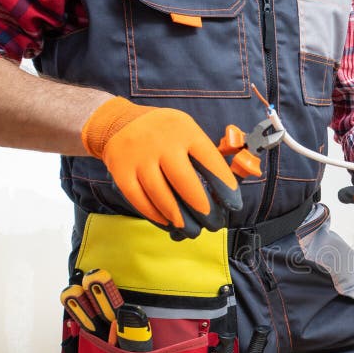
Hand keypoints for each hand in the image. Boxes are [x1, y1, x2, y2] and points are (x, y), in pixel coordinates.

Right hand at [81, 97, 241, 238]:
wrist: (119, 122)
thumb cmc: (166, 135)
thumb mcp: (188, 131)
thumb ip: (207, 155)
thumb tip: (227, 190)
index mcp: (185, 131)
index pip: (210, 161)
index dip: (225, 186)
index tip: (234, 205)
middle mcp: (161, 142)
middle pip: (185, 183)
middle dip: (203, 209)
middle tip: (213, 225)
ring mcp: (138, 157)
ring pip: (161, 195)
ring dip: (179, 218)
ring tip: (192, 230)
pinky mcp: (120, 171)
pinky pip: (139, 200)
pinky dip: (155, 216)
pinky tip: (168, 223)